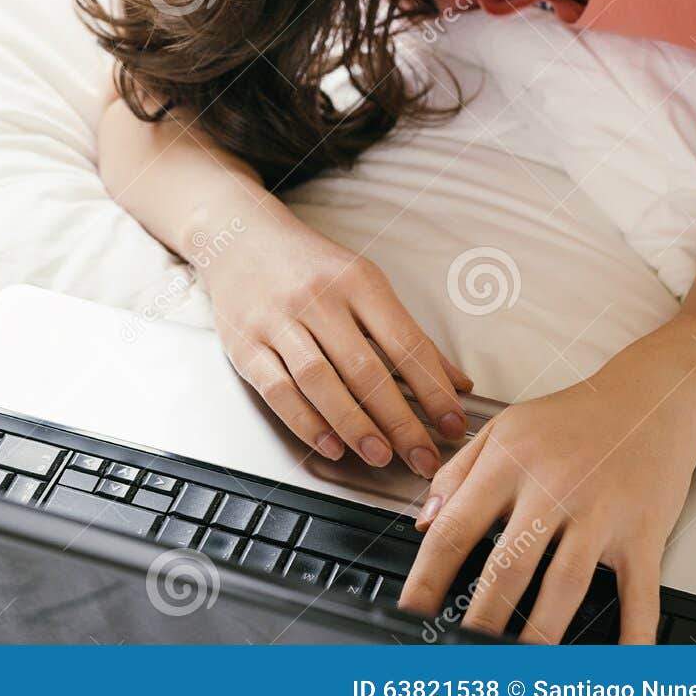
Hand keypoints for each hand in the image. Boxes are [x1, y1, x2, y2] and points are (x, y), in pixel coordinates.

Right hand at [201, 209, 471, 476]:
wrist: (237, 236)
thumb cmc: (308, 264)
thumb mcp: (364, 283)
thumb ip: (408, 334)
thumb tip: (457, 384)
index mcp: (356, 280)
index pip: (404, 343)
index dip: (433, 389)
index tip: (453, 425)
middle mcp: (317, 298)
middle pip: (365, 369)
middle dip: (400, 421)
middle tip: (424, 458)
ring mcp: (277, 321)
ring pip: (320, 381)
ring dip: (354, 426)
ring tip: (381, 456)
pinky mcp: (244, 344)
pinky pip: (277, 390)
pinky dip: (305, 422)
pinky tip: (330, 445)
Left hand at [398, 372, 695, 642]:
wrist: (652, 395)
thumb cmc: (574, 415)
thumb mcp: (502, 427)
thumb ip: (457, 474)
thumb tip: (423, 524)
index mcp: (509, 465)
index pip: (456, 528)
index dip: (428, 575)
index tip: (411, 608)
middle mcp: (552, 490)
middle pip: (508, 566)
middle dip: (480, 617)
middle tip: (461, 652)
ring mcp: (600, 515)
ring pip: (564, 584)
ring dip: (539, 633)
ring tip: (519, 667)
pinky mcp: (643, 532)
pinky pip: (639, 593)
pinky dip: (634, 635)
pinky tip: (621, 665)